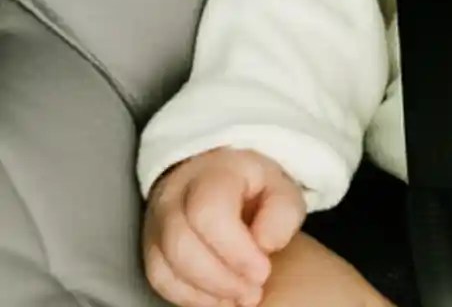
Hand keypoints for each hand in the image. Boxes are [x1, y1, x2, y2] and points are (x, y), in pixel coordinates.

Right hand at [143, 148, 306, 306]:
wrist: (221, 178)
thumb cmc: (255, 188)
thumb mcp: (283, 190)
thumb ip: (282, 213)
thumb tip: (264, 244)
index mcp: (212, 174)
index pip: (209, 213)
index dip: (235, 251)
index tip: (262, 272)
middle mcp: (174, 195)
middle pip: (181, 245)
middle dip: (220, 278)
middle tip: (253, 292)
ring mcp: (157, 222)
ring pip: (165, 266)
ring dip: (206, 292)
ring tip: (241, 298)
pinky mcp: (151, 246)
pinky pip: (160, 279)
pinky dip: (190, 297)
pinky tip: (220, 300)